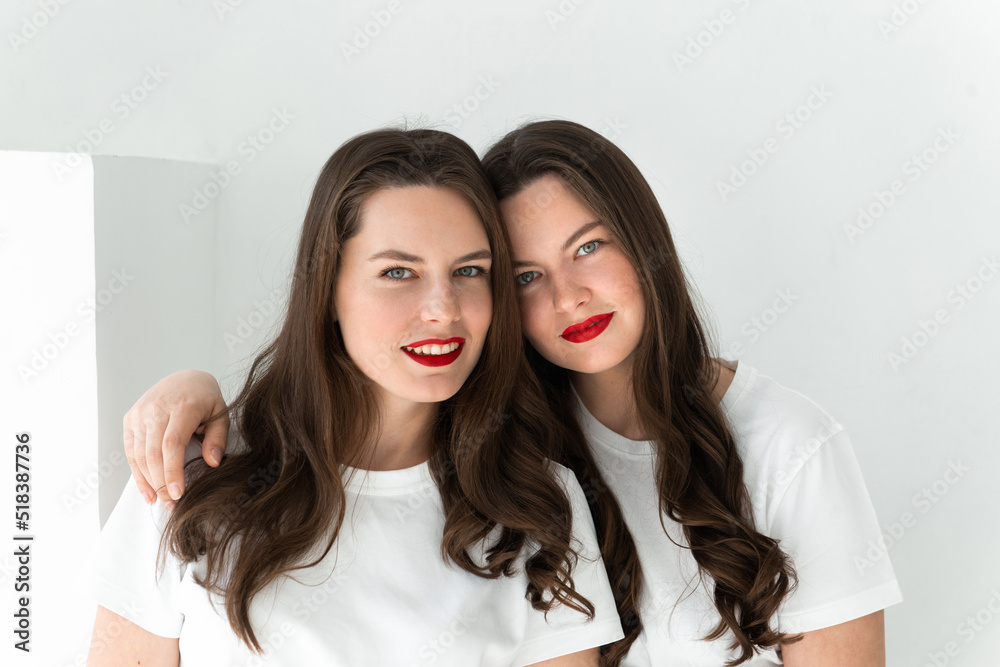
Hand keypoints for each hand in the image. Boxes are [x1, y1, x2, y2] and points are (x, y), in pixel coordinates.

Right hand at [123, 370, 229, 504]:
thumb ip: (218, 438)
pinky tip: (148, 491)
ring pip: (139, 454)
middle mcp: (156, 409)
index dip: (172, 471)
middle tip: (172, 504)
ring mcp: (140, 414)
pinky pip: (130, 452)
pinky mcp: (130, 420)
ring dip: (149, 482)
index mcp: (181, 407)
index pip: (172, 444)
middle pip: (153, 453)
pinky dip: (138, 474)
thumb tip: (212, 462)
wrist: (184, 378)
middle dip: (161, 482)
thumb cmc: (205, 399)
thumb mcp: (221, 413)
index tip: (178, 494)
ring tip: (162, 501)